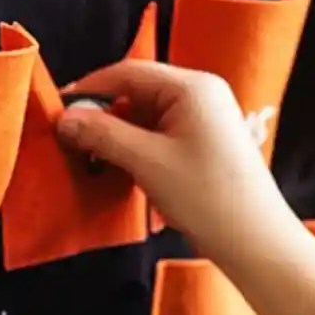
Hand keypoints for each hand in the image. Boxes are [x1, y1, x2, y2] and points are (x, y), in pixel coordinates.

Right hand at [56, 60, 314, 314]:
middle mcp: (202, 94)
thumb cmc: (205, 196)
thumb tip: (64, 118)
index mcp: (192, 86)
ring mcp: (207, 119)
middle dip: (103, 114)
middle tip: (72, 140)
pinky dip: (138, 147)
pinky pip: (162, 133)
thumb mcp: (146, 162)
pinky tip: (122, 169)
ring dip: (119, 134)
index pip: (128, 72)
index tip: (58, 110)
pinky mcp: (207, 143)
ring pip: (148, 115)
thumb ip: (102, 134)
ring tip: (94, 159)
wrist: (256, 242)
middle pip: (138, 92)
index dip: (89, 89)